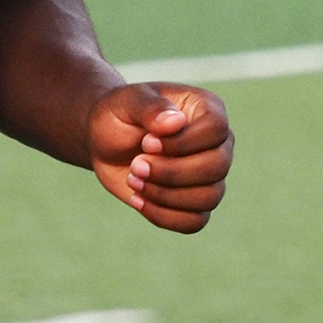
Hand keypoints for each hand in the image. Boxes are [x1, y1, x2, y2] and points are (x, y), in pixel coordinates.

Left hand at [88, 82, 232, 233]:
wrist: (105, 141)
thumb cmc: (119, 113)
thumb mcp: (126, 101)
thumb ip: (150, 107)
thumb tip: (175, 122)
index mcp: (206, 108)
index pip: (216, 129)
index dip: (182, 143)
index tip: (146, 143)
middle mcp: (217, 142)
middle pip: (217, 167)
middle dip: (171, 172)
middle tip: (135, 165)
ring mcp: (210, 174)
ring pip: (209, 198)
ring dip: (165, 196)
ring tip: (133, 180)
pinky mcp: (195, 202)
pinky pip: (195, 221)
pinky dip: (163, 215)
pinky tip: (137, 199)